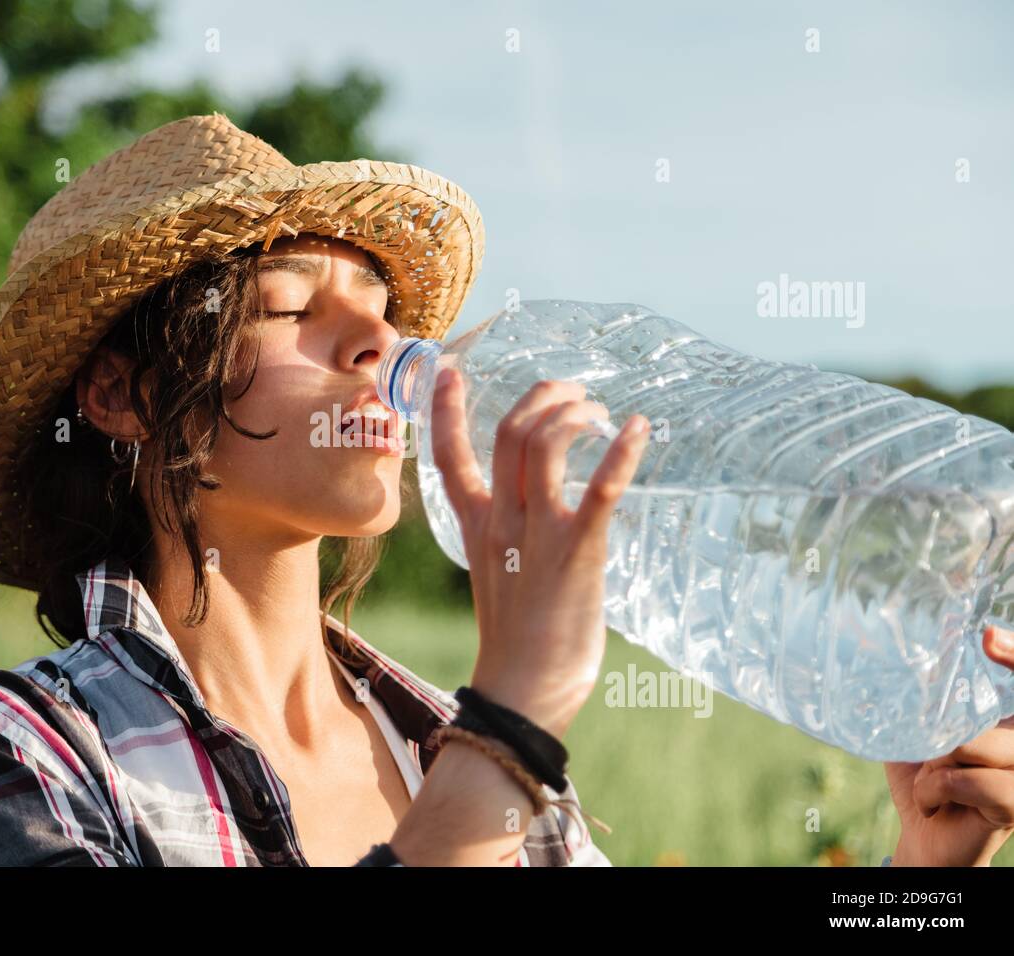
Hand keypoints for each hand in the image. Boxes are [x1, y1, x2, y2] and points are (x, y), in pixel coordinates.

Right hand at [428, 367, 649, 737]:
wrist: (523, 692)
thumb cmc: (518, 642)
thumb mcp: (499, 575)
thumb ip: (510, 537)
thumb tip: (538, 514)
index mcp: (477, 527)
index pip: (449, 457)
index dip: (446, 409)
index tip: (450, 368)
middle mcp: (501, 521)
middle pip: (508, 433)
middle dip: (542, 398)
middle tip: (573, 392)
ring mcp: (537, 534)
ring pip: (543, 445)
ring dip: (575, 415)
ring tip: (601, 413)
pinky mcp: (577, 552)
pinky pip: (598, 490)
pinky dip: (622, 454)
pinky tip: (640, 428)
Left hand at [884, 625, 1013, 865]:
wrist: (922, 836)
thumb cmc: (922, 780)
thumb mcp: (914, 733)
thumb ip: (916, 701)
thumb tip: (897, 657)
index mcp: (1003, 721)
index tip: (987, 635)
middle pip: (988, 715)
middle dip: (945, 734)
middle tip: (927, 759)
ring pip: (973, 745)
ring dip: (935, 763)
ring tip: (930, 780)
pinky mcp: (1013, 807)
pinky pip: (968, 781)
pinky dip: (936, 788)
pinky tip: (934, 801)